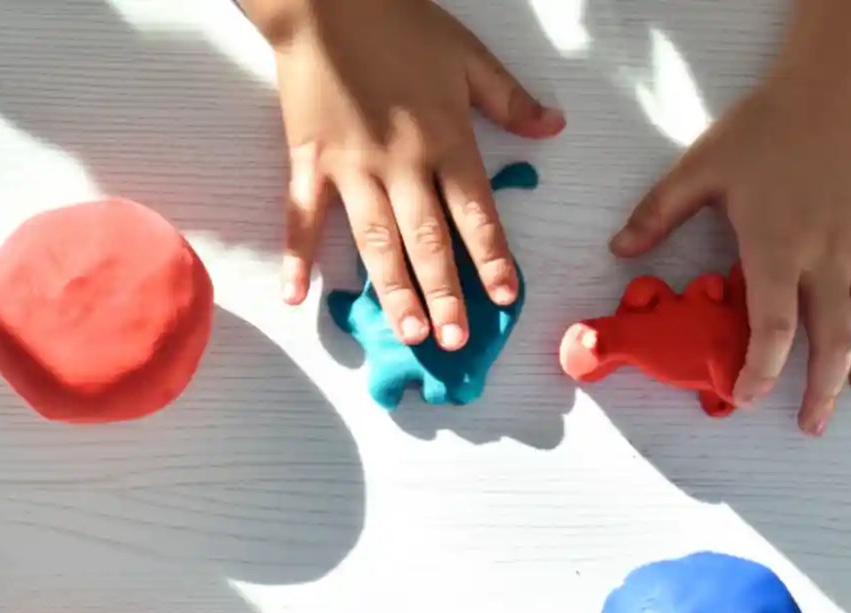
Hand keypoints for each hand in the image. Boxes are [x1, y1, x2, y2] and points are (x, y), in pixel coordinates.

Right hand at [251, 0, 564, 349]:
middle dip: (445, 294)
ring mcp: (351, 167)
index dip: (493, 257)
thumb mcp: (467, 55)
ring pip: (375, 241)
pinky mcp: (309, 161)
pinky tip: (296, 295)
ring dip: (392, 290)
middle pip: (428, 240)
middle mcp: (401, 164)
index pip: (475, 211)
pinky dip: (297, 255)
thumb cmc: (399, 23)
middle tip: (455, 341)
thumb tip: (554, 128)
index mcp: (445, 139)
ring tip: (407, 333)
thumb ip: (510, 99)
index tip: (506, 297)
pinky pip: (302, 216)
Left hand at [609, 79, 850, 435]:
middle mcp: (824, 259)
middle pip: (829, 342)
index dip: (760, 371)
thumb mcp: (699, 168)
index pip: (772, 329)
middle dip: (819, 390)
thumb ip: (656, 214)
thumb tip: (619, 250)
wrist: (834, 93)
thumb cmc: (764, 130)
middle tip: (806, 425)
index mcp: (775, 248)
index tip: (744, 396)